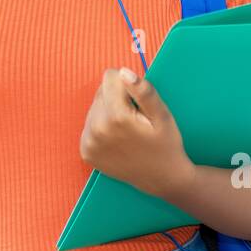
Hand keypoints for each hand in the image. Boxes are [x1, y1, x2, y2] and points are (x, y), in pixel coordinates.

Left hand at [79, 67, 190, 199]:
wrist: (162, 178)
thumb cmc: (165, 144)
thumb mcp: (162, 116)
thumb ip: (143, 91)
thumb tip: (124, 72)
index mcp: (116, 117)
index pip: (110, 77)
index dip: (127, 84)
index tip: (139, 101)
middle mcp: (96, 129)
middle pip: (101, 91)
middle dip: (117, 98)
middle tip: (135, 118)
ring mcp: (89, 142)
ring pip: (95, 107)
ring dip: (109, 112)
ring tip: (127, 130)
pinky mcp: (85, 151)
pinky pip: (89, 124)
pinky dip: (102, 127)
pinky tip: (118, 139)